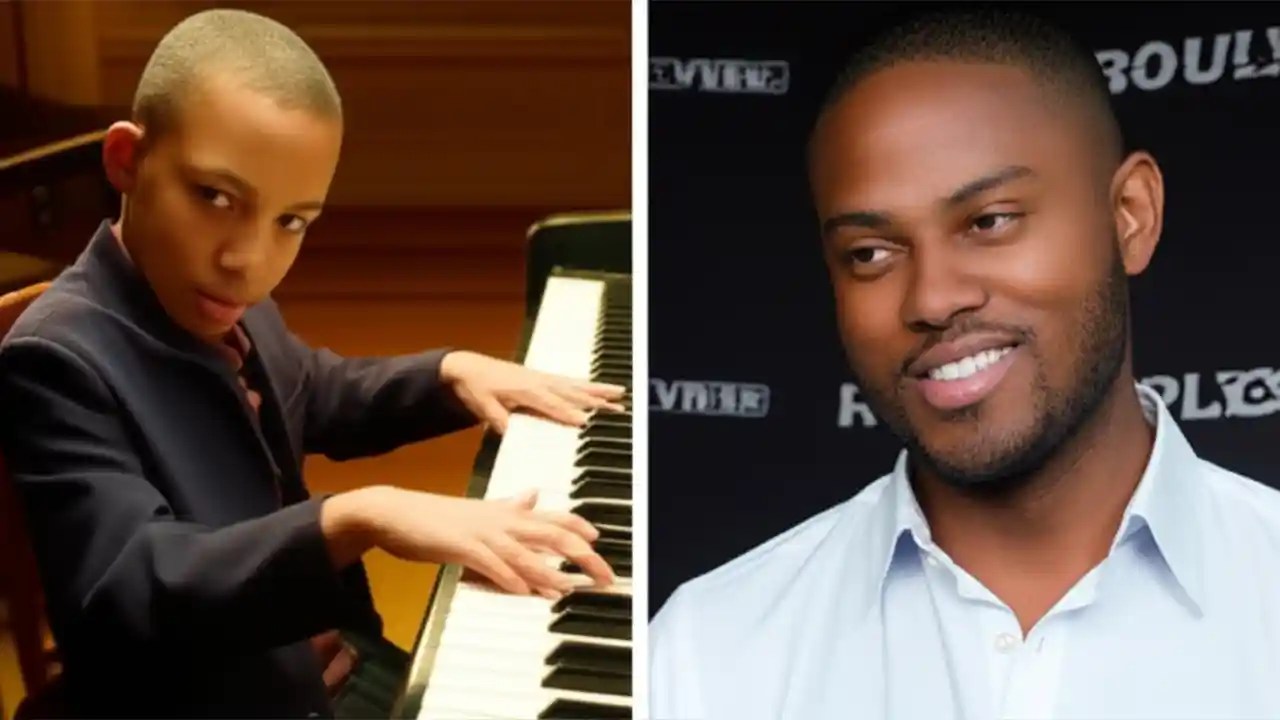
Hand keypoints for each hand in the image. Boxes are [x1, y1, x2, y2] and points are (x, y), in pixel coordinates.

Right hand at [363, 486, 614, 597]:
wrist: (394, 512)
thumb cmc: (437, 516)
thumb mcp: (480, 510)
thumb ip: (509, 506)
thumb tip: (534, 494)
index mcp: (506, 512)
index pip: (552, 515)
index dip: (579, 525)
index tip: (599, 539)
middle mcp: (500, 520)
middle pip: (551, 532)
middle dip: (581, 554)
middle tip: (605, 574)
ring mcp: (481, 532)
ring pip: (523, 550)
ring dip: (548, 570)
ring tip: (570, 587)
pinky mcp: (460, 546)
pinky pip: (489, 562)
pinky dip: (507, 576)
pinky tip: (522, 590)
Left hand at [440, 350, 626, 432]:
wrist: (466, 366)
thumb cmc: (474, 387)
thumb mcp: (481, 405)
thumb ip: (497, 418)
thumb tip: (509, 431)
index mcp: (524, 390)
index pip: (550, 404)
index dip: (567, 413)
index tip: (585, 422)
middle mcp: (537, 382)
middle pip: (571, 393)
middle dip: (594, 400)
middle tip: (617, 406)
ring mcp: (540, 378)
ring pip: (573, 385)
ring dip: (596, 390)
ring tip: (618, 393)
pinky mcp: (540, 377)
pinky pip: (567, 381)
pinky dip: (583, 385)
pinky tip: (595, 389)